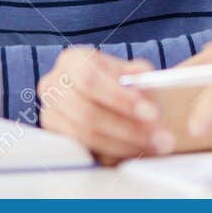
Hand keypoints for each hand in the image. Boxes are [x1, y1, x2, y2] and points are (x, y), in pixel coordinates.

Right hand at [37, 46, 168, 164]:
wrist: (115, 101)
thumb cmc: (125, 84)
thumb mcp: (136, 73)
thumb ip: (141, 77)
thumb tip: (144, 86)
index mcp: (73, 60)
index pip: (90, 79)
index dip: (120, 98)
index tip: (152, 113)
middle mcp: (54, 85)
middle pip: (87, 112)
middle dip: (128, 128)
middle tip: (161, 137)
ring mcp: (50, 112)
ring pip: (85, 135)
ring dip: (125, 144)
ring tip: (156, 145)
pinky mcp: (55, 136)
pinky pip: (83, 150)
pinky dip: (113, 152)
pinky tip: (137, 151)